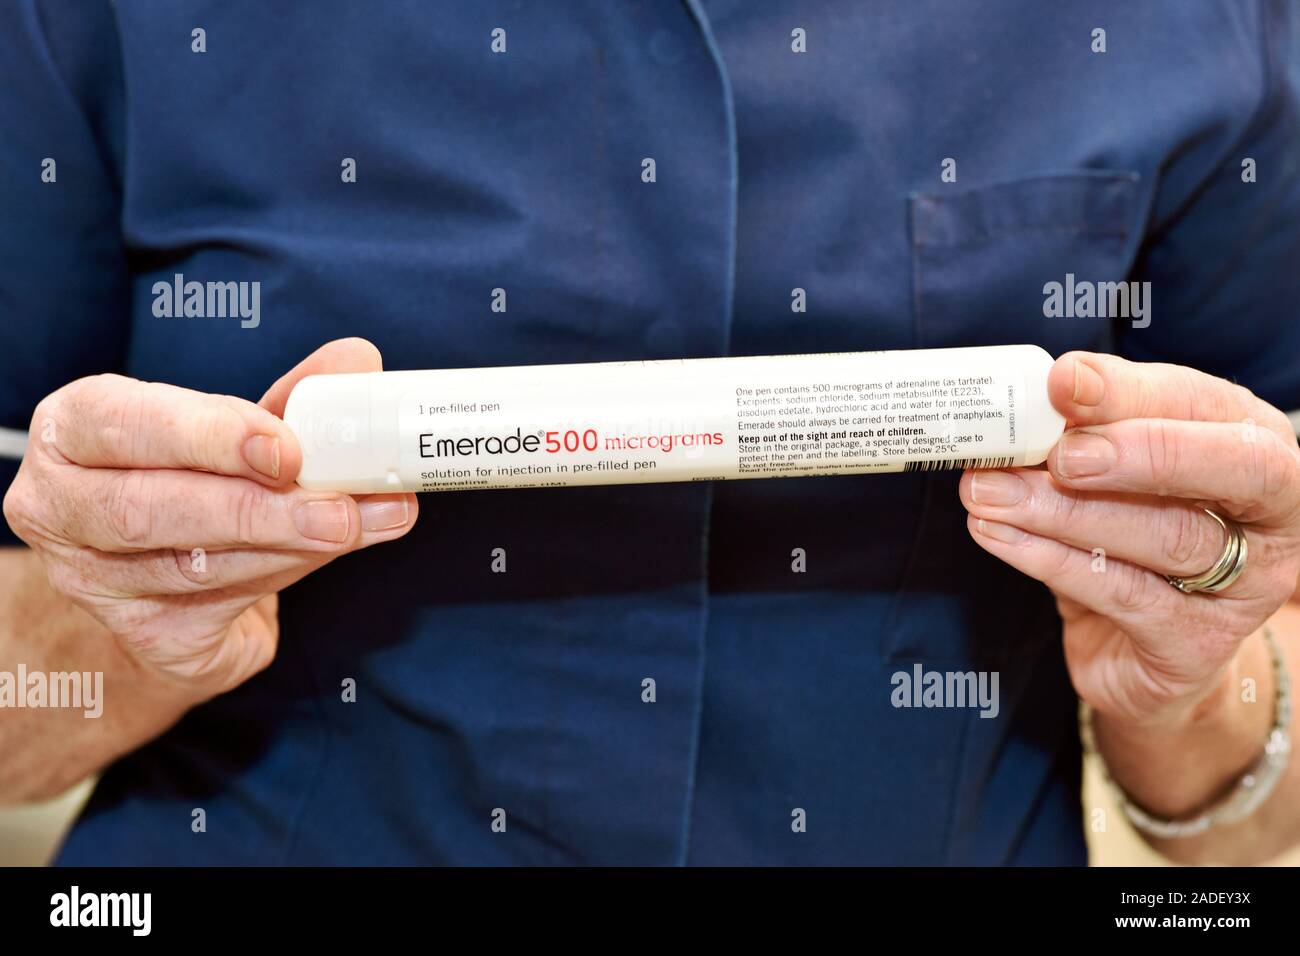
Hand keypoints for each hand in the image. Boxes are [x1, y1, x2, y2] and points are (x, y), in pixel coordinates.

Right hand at [1, 338, 417, 701]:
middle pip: (150, 510)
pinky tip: (328, 552)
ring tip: (358, 522)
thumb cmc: (197, 481)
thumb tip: (358, 361)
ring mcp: (91, 580)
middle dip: (259, 509)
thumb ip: (292, 399)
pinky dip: (284, 573)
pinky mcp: (143, 634)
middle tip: (341, 507)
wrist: (174, 584)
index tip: (288, 448)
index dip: (210, 436)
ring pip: (193, 566)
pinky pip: (220, 608)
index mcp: (75, 429)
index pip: (128, 425)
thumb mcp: (235, 431)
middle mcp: (62, 506)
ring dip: (290, 543)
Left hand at [959, 351, 1299, 726]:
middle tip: (1057, 452)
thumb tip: (1041, 393)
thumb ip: (1089, 431)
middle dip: (1137, 452)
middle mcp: (1270, 515)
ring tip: (989, 493)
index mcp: (1254, 446)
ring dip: (1065, 511)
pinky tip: (999, 535)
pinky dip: (1051, 560)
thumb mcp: (1113, 476)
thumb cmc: (1130, 543)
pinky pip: (1124, 595)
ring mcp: (1246, 586)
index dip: (1132, 391)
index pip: (1204, 404)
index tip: (1062, 382)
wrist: (1141, 653)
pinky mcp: (1196, 645)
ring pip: (1168, 536)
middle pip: (1230, 469)